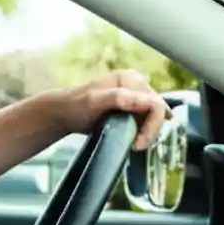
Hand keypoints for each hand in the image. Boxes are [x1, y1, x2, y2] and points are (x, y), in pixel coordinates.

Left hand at [56, 69, 170, 149]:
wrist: (64, 112)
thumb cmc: (75, 106)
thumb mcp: (93, 102)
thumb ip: (115, 98)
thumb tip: (139, 100)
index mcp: (131, 78)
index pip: (156, 104)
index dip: (152, 127)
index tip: (137, 143)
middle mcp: (136, 84)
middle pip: (159, 111)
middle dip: (150, 131)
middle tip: (135, 146)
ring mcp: (136, 95)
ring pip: (155, 118)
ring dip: (148, 133)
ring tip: (132, 142)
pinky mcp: (134, 107)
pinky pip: (149, 120)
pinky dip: (145, 131)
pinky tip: (135, 138)